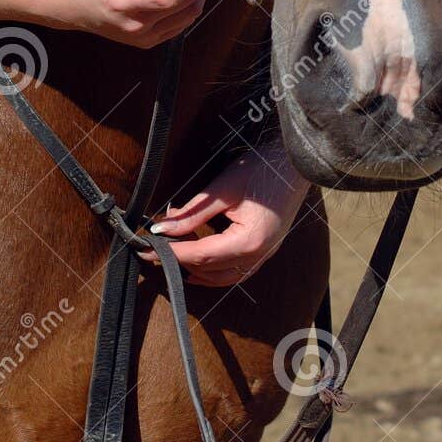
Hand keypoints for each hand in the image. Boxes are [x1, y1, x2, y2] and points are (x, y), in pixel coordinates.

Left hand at [140, 147, 310, 287]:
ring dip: (196, 270)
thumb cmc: (262, 169)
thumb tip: (162, 226)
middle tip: (154, 248)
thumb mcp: (222, 188)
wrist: (295, 164)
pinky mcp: (266, 250)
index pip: (201, 255)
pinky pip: (236, 272)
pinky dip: (214, 272)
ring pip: (223, 277)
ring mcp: (265, 255)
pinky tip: (199, 266)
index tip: (146, 249)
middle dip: (180, 261)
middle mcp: (258, 255)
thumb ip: (192, 213)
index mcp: (249, 242)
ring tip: (171, 257)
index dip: (171, 254)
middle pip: (210, 270)